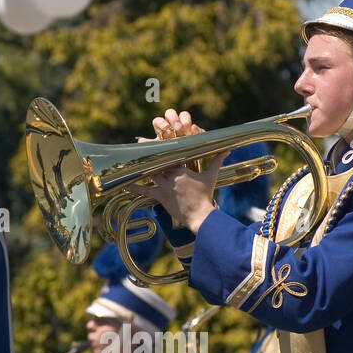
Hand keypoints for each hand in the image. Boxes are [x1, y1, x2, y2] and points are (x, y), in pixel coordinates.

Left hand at [129, 108, 221, 233]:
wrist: (200, 215)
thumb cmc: (206, 196)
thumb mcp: (211, 177)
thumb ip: (216, 161)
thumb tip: (227, 149)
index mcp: (182, 169)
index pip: (170, 154)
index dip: (161, 146)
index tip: (154, 137)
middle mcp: (172, 176)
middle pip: (157, 161)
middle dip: (147, 153)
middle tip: (139, 142)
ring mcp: (165, 186)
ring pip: (150, 173)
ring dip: (140, 167)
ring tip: (128, 161)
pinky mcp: (161, 197)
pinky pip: (146, 191)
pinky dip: (136, 188)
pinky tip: (126, 186)